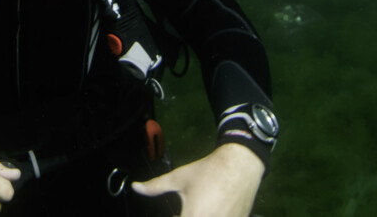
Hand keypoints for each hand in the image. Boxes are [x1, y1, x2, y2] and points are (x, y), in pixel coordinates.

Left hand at [130, 143, 264, 216]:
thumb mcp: (179, 178)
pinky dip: (210, 216)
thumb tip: (136, 187)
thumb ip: (155, 186)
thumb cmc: (209, 171)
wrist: (241, 166)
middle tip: (182, 211)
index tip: (176, 213)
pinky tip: (208, 209)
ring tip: (196, 209)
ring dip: (197, 216)